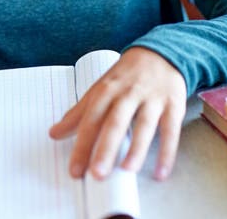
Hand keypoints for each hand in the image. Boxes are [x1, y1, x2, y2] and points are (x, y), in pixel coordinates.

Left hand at [49, 47, 186, 180]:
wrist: (160, 53)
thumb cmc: (125, 76)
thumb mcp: (100, 88)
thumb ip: (78, 113)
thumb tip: (54, 133)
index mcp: (107, 90)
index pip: (91, 119)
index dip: (82, 145)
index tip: (75, 170)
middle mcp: (128, 93)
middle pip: (115, 122)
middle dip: (106, 148)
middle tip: (97, 174)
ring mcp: (152, 98)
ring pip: (144, 125)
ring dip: (136, 149)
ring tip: (127, 171)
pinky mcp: (173, 104)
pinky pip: (170, 130)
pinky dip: (167, 152)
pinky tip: (161, 173)